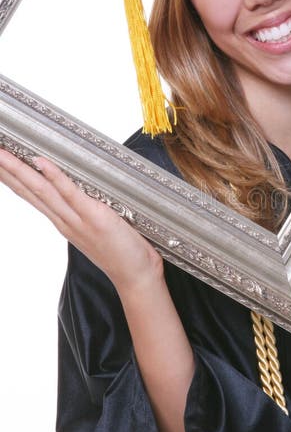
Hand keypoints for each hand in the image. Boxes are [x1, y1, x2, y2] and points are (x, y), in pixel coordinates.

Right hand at [0, 149, 162, 294]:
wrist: (136, 277)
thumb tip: (82, 193)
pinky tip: (41, 162)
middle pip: (29, 191)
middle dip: (7, 170)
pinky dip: (56, 177)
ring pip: (43, 190)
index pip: (32, 196)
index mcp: (64, 222)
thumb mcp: (95, 231)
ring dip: (21, 170)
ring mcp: (77, 220)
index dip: (13, 178)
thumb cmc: (121, 253)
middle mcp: (65, 221)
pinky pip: (72, 194)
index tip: (0, 162)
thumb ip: (84, 213)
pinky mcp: (95, 217)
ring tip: (2, 153)